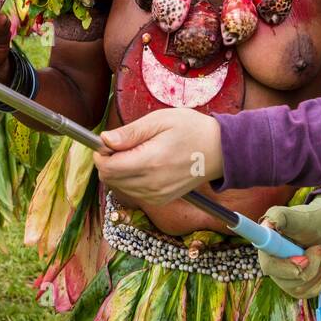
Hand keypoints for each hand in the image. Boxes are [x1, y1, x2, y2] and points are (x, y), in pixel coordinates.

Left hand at [95, 107, 221, 205]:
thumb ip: (130, 132)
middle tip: (124, 144)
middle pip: (110, 179)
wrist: (219, 150)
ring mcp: (156, 196)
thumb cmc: (191, 129)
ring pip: (119, 186)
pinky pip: (133, 192)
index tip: (109, 141)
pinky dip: (131, 179)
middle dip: (108, 161)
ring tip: (138, 153)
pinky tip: (145, 165)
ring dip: (119, 170)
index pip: (108, 167)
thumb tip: (104, 140)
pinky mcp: (160, 200)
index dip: (101, 153)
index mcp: (150, 162)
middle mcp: (152, 184)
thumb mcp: (160, 120)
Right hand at [258, 196, 320, 299]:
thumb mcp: (298, 216)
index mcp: (268, 245)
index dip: (284, 267)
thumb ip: (281, 216)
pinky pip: (308, 293)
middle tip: (320, 248)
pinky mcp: (295, 285)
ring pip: (299, 287)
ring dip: (318, 270)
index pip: (268, 265)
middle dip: (310, 266)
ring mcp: (283, 277)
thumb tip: (268, 223)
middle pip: (285, 280)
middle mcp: (272, 263)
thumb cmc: (312, 219)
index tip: (304, 261)